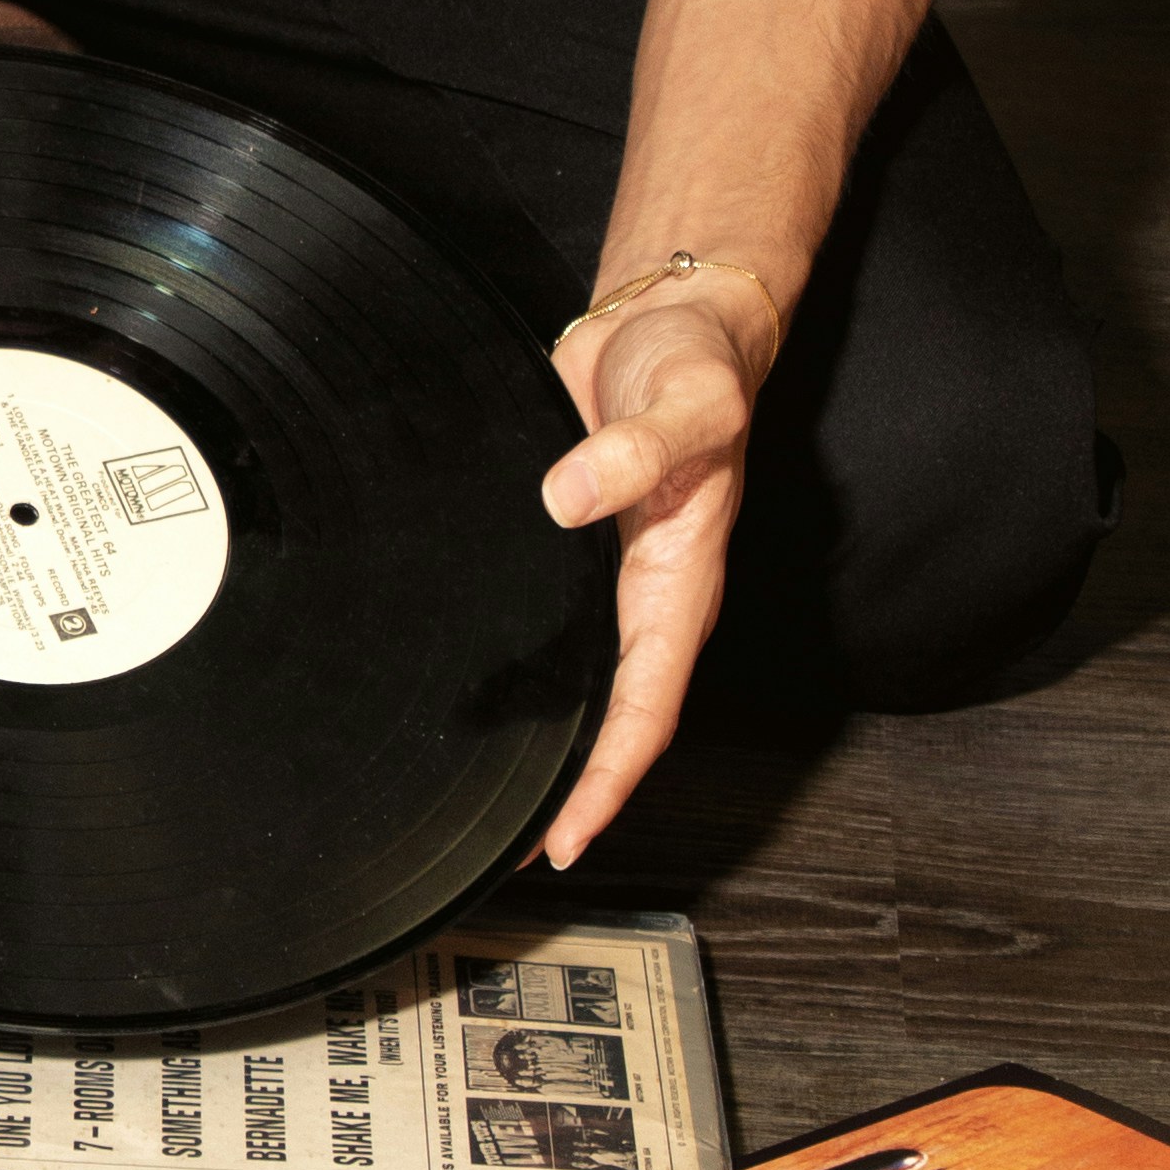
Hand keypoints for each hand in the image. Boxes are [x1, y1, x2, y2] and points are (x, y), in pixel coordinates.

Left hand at [533, 277, 778, 865]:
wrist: (668, 321)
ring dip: (540, 739)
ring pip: (573, 680)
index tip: (567, 836)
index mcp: (679, 583)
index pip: (647, 710)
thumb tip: (567, 496)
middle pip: (607, 718)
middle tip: (513, 847)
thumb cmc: (697, 365)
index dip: (609, 781)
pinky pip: (540, 623)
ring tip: (484, 793)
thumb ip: (633, 450)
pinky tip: (472, 689)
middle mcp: (640, 594)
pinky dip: (514, 668)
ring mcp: (600, 575)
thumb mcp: (687, 402)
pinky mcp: (563, 544)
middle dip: (570, 789)